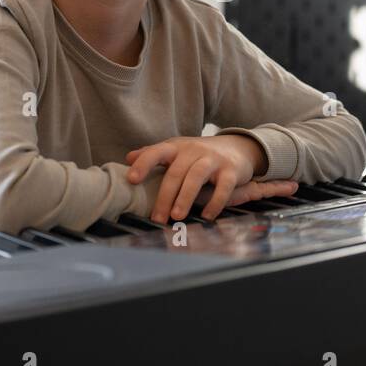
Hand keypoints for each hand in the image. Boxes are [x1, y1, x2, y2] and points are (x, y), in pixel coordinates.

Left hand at [126, 135, 294, 222]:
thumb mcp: (176, 150)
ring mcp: (213, 159)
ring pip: (196, 176)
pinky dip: (215, 202)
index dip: (143, 164)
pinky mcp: (231, 170)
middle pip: (176, 172)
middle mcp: (193, 150)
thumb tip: (128, 158)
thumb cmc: (199, 153)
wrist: (237, 147)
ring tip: (177, 216)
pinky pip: (223, 186)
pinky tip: (207, 215)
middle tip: (157, 218)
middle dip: (165, 196)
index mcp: (176, 147)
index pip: (156, 152)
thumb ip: (153, 154)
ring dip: (185, 197)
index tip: (132, 180)